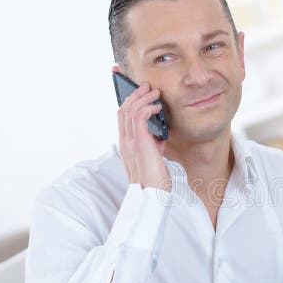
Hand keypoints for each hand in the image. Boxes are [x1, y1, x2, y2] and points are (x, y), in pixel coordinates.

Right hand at [114, 66, 170, 191]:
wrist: (152, 196)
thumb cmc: (154, 180)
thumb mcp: (153, 157)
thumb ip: (153, 144)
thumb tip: (160, 133)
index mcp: (126, 144)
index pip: (121, 116)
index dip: (126, 100)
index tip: (131, 87)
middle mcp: (125, 141)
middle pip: (123, 109)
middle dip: (134, 94)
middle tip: (147, 86)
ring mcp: (130, 142)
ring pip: (129, 109)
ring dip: (142, 97)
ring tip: (154, 92)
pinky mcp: (139, 143)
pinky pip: (138, 117)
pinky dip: (148, 108)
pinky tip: (157, 108)